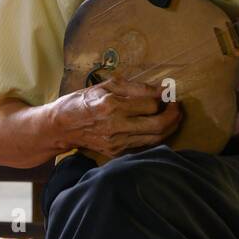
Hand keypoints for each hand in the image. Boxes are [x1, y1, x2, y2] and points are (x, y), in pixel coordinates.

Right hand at [53, 76, 182, 159]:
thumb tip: (160, 89)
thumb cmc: (82, 101)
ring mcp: (116, 142)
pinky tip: (159, 126)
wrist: (60, 127)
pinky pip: (144, 145)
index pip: (150, 104)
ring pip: (154, 138)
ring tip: (174, 115)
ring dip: (170, 127)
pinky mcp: (116, 152)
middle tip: (178, 106)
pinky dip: (156, 136)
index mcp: (112, 105)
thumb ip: (135, 87)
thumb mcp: (106, 85)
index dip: (163, 98)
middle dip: (174, 115)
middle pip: (158, 125)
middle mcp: (115, 126)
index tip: (168, 92)